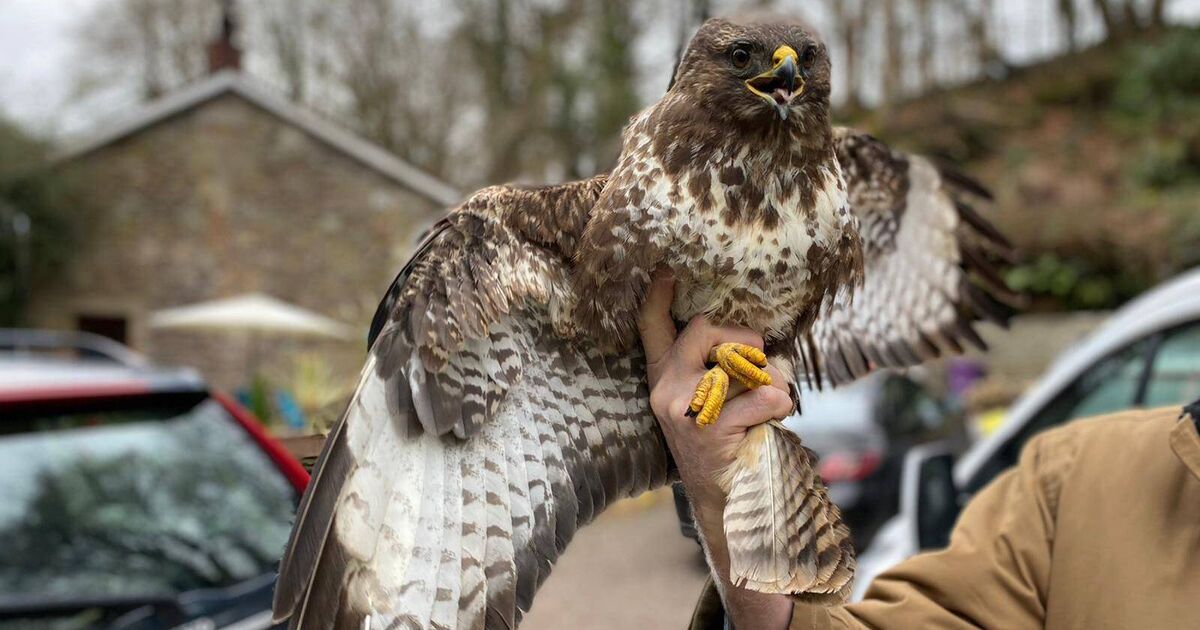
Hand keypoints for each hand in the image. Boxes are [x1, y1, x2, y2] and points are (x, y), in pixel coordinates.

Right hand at [638, 269, 795, 628]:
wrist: (726, 500)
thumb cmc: (727, 441)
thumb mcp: (713, 399)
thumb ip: (719, 365)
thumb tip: (754, 336)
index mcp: (664, 376)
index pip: (651, 327)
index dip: (656, 295)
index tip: (665, 268)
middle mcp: (665, 389)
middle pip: (705, 329)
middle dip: (743, 337)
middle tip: (759, 357)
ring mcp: (682, 409)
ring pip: (742, 363)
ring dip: (772, 378)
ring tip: (773, 398)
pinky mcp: (707, 430)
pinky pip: (763, 397)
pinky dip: (780, 404)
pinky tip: (775, 419)